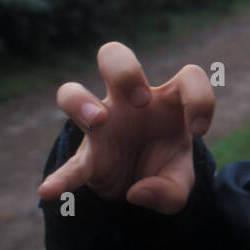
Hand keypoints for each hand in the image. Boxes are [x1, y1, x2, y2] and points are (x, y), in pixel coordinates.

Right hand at [36, 42, 215, 213]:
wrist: (144, 186)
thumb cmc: (166, 164)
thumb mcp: (181, 182)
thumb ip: (172, 191)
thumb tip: (138, 192)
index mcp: (167, 100)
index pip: (188, 76)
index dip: (198, 97)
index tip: (198, 130)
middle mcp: (129, 103)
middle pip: (114, 56)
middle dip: (126, 71)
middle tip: (141, 100)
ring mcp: (103, 123)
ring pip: (72, 91)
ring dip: (81, 102)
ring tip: (99, 121)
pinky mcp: (87, 156)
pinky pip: (70, 164)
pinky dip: (60, 179)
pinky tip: (51, 191)